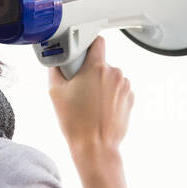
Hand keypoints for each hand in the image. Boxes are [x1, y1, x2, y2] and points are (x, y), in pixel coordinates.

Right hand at [48, 36, 131, 187]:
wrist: (95, 146)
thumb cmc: (76, 122)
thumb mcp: (55, 92)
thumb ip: (55, 69)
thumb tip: (56, 60)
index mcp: (96, 68)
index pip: (97, 41)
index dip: (88, 43)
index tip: (81, 51)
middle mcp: (114, 73)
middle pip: (101, 62)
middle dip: (90, 71)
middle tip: (79, 87)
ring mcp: (125, 86)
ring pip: (110, 77)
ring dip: (101, 84)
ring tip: (89, 102)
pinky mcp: (130, 99)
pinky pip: (118, 89)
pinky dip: (110, 95)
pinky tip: (100, 108)